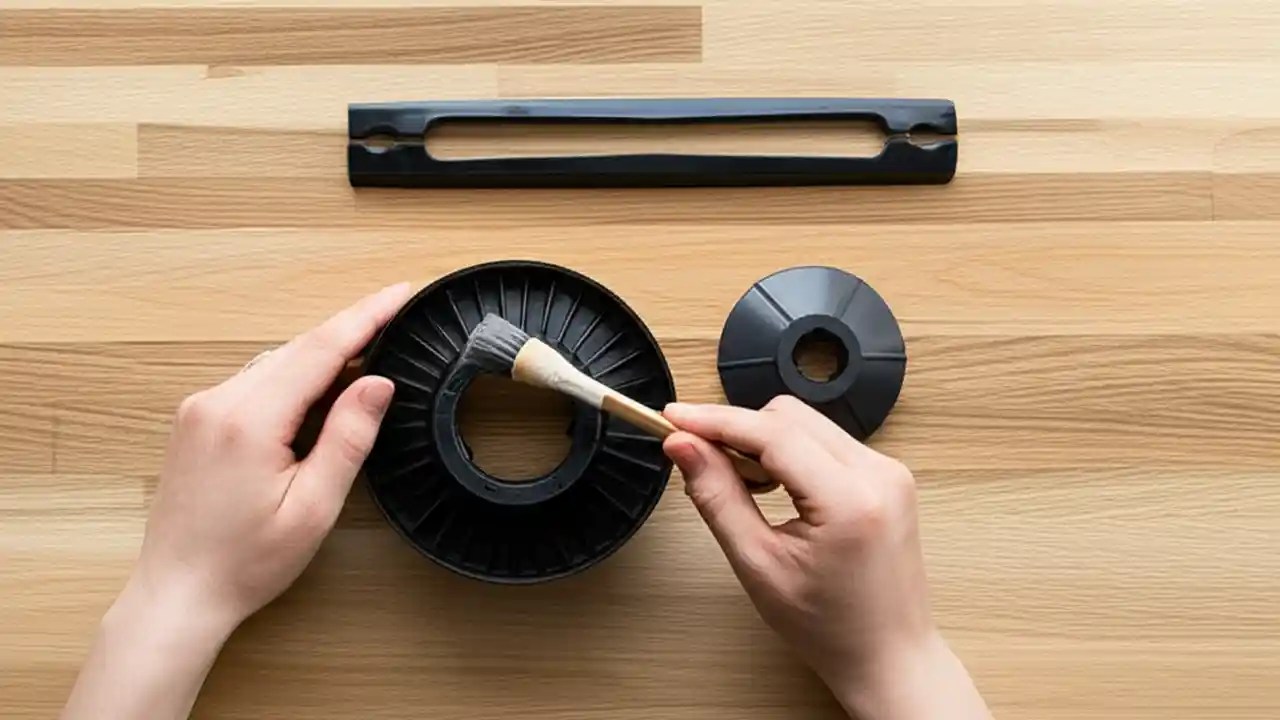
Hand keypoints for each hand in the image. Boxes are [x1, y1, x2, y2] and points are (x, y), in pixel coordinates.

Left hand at [64, 284, 413, 719]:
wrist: (178, 594)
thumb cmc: (246, 562)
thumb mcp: (313, 507)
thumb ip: (348, 438)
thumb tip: (378, 382)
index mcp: (249, 420)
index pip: (321, 348)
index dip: (367, 316)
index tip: (402, 292)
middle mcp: (217, 401)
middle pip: (298, 348)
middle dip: (350, 333)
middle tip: (399, 322)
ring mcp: (200, 407)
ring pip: (276, 361)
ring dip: (322, 358)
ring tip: (368, 362)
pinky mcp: (195, 419)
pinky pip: (255, 380)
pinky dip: (293, 377)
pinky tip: (318, 393)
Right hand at [663, 397, 990, 719]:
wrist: (888, 658)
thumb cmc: (830, 628)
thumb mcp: (758, 565)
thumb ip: (717, 497)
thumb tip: (683, 447)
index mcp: (849, 500)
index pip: (772, 432)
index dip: (715, 420)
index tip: (673, 418)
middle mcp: (878, 474)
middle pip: (789, 416)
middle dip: (738, 431)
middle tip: (702, 461)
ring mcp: (889, 471)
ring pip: (807, 423)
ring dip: (764, 442)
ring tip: (743, 486)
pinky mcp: (888, 476)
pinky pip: (827, 441)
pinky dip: (791, 452)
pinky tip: (774, 487)